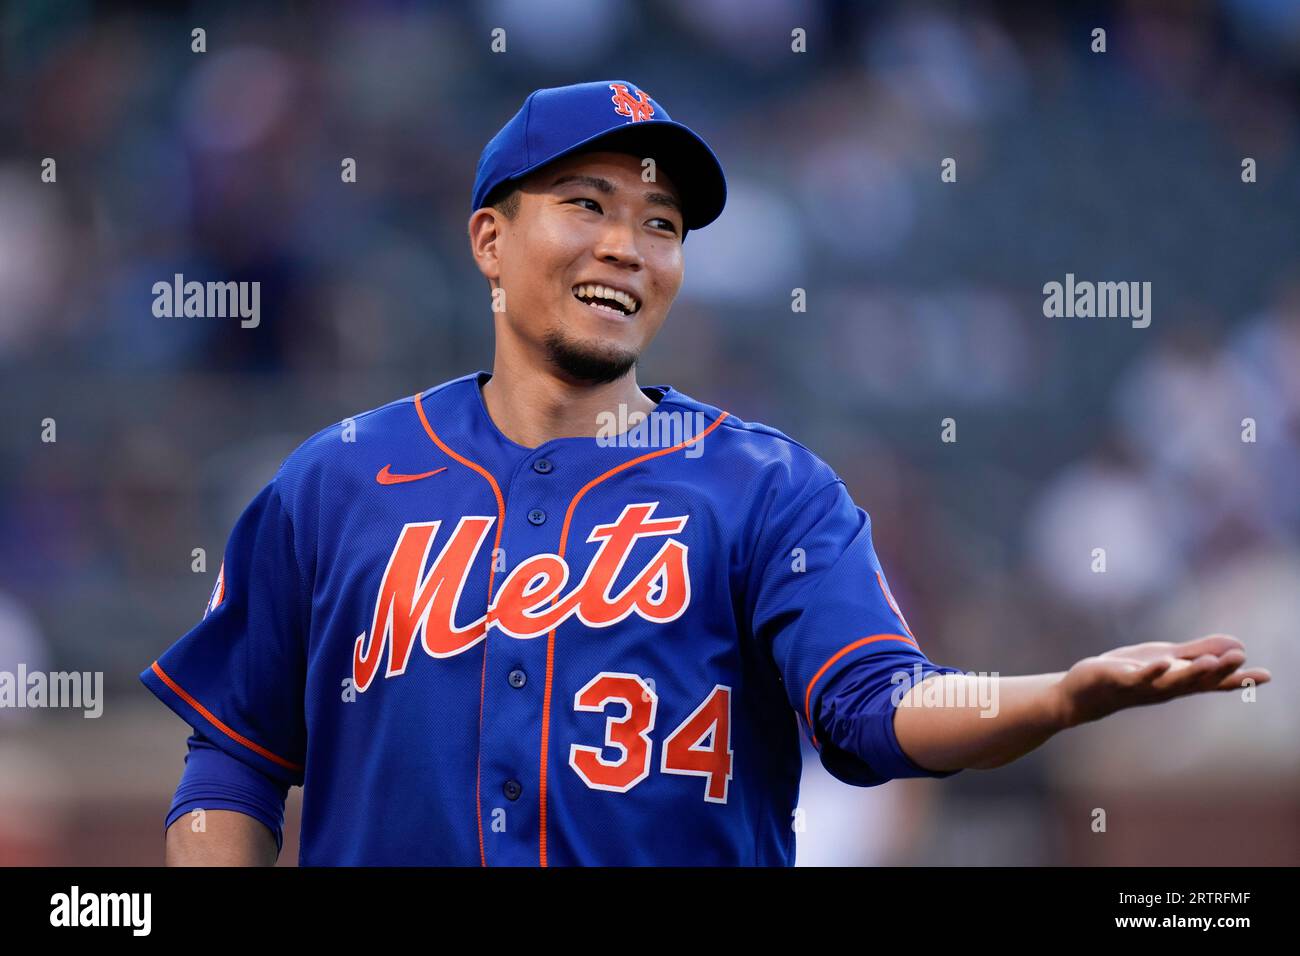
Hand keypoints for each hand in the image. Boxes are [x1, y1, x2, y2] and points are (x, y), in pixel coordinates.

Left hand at [1054, 634, 1270, 728]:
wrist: (1085, 692)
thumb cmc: (1129, 674)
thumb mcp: (1167, 658)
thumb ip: (1199, 652)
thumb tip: (1238, 645)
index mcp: (1179, 681)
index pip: (1213, 682)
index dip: (1238, 679)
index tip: (1266, 675)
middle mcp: (1166, 688)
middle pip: (1196, 681)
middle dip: (1218, 671)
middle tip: (1242, 659)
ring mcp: (1143, 686)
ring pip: (1171, 682)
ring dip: (1190, 673)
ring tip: (1210, 662)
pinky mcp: (1120, 680)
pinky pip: (1138, 677)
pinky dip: (1151, 671)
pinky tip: (1163, 662)